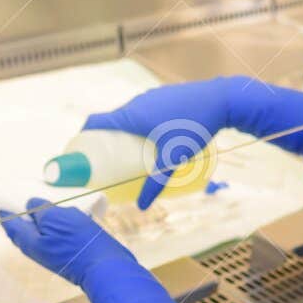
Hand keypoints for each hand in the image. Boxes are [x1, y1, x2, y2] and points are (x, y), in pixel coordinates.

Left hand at [1, 199, 129, 285]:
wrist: (104, 267)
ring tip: (41, 204)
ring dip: (36, 219)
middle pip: (21, 230)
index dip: (3, 211)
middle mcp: (36, 250)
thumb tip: (30, 206)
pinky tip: (59, 216)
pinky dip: (49, 224)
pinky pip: (51, 236)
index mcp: (29, 242)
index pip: (10, 225)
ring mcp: (50, 253)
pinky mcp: (64, 254)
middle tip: (19, 198)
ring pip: (37, 233)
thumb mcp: (57, 218)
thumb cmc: (78, 241)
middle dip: (18, 215)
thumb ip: (40, 211)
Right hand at [84, 76, 302, 206]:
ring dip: (123, 133)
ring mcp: (151, 97)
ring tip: (127, 155)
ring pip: (128, 116)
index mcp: (130, 115)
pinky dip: (138, 125)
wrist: (222, 98)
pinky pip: (143, 111)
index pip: (95, 122)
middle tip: (105, 163)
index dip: (83, 137)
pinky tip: (151, 139)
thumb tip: (141, 206)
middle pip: (110, 121)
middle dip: (104, 141)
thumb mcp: (173, 158)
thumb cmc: (194, 126)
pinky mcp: (165, 96)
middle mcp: (136, 102)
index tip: (80, 154)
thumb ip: (156, 183)